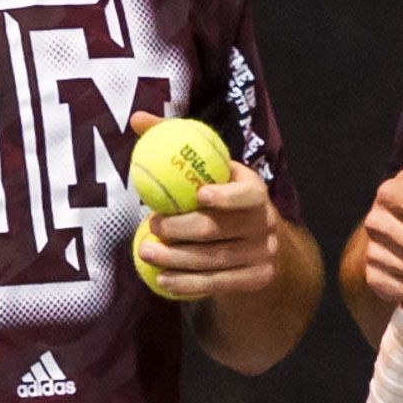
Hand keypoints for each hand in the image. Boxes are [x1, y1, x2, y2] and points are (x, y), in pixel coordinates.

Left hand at [130, 111, 279, 298]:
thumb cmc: (222, 197)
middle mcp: (265, 222)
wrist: (258, 243)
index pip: (247, 193)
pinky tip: (163, 280)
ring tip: (146, 253)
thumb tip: (137, 118)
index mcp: (256, 190)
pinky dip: (188, 284)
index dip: (226, 195)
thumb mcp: (209, 170)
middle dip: (183, 229)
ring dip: (177, 260)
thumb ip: (175, 142)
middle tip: (153, 226)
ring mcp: (263, 253)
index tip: (198, 194)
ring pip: (215, 260)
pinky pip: (217, 284)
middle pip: (221, 229)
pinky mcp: (256, 278)